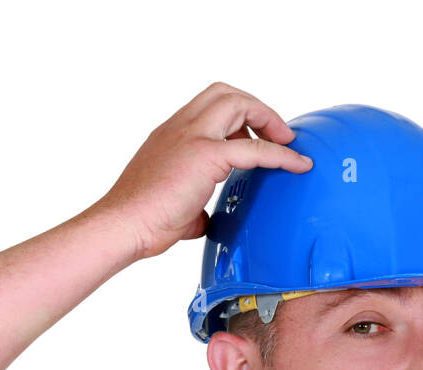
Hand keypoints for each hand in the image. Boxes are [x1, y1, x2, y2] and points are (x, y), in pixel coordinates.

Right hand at [91, 82, 312, 262]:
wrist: (124, 225)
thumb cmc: (143, 221)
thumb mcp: (174, 204)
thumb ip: (194, 204)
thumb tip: (205, 218)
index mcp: (172, 134)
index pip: (208, 104)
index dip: (238, 115)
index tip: (255, 138)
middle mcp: (181, 127)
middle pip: (225, 92)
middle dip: (257, 108)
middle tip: (278, 136)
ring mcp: (192, 137)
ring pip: (237, 102)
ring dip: (269, 119)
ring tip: (287, 144)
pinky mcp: (205, 156)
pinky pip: (254, 149)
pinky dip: (281, 155)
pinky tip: (298, 165)